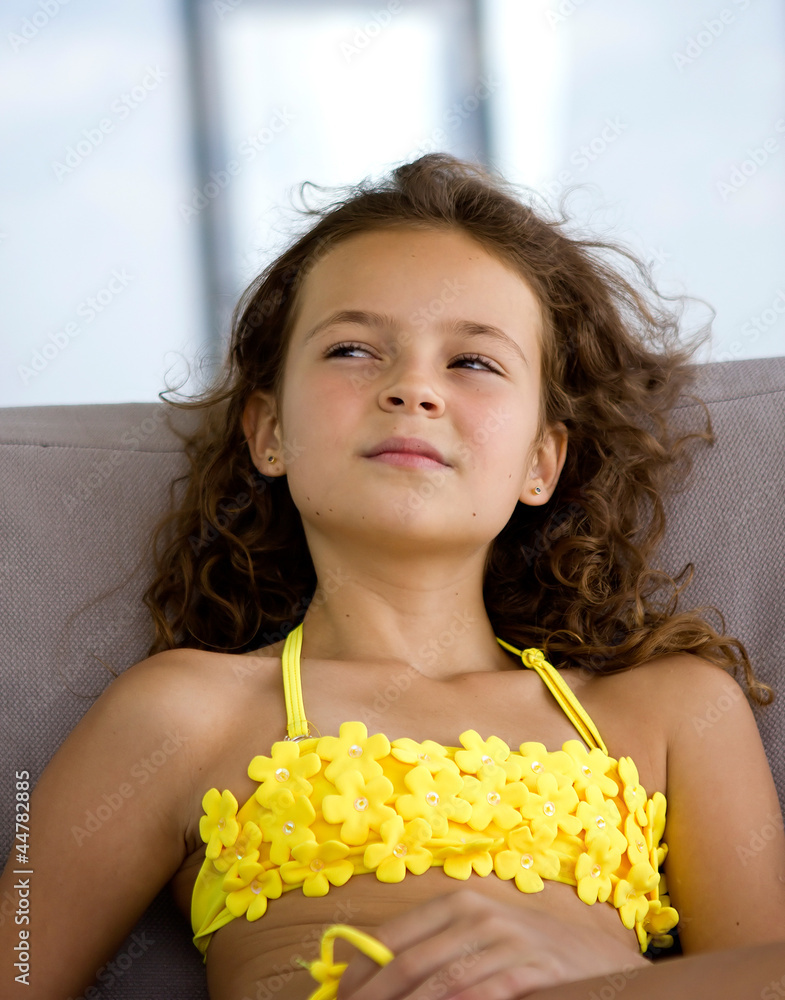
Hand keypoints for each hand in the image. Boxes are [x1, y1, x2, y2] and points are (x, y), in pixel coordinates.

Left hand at [336, 889, 647, 999]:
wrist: (597, 955)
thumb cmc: (526, 947)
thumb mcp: (480, 932)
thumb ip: (434, 946)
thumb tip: (374, 972)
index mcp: (456, 901)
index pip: (392, 936)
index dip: (359, 971)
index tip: (335, 998)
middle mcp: (477, 914)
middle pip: (409, 964)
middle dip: (373, 998)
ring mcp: (505, 941)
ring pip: (440, 984)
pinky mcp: (532, 969)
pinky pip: (483, 994)